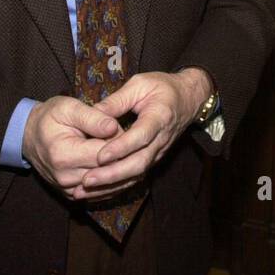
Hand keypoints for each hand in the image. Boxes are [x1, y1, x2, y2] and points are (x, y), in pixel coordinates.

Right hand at [21, 96, 129, 199]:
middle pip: (108, 172)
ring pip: (107, 186)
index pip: (105, 155)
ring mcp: (68, 189)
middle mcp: (65, 177)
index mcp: (64, 155)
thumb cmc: (51, 118)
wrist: (30, 136)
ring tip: (131, 154)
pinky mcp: (71, 195)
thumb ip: (93, 118)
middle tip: (133, 143)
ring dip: (122, 173)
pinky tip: (123, 168)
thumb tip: (115, 128)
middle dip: (124, 158)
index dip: (121, 143)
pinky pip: (99, 193)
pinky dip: (114, 183)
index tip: (128, 130)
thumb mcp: (69, 108)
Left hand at [79, 69, 210, 189]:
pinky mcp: (153, 159)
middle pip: (139, 163)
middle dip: (112, 174)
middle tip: (87, 180)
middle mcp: (161, 139)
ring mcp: (158, 152)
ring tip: (86, 189)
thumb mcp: (140, 84)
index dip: (121, 148)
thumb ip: (117, 100)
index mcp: (159, 117)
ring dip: (111, 184)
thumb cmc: (163, 88)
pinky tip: (97, 190)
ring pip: (137, 174)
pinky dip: (117, 185)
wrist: (188, 99)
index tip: (100, 156)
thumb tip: (93, 113)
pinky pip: (136, 176)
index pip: (141, 136)